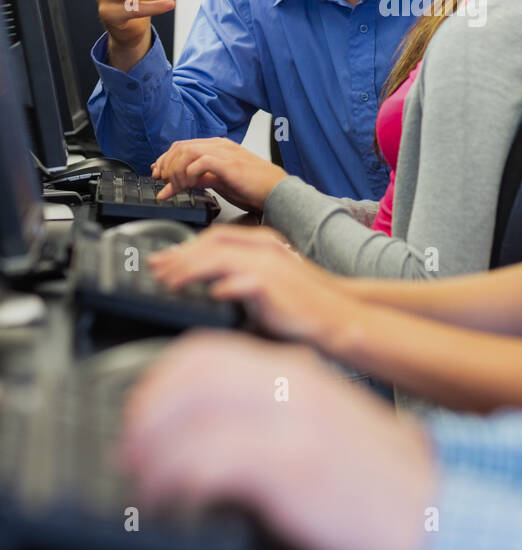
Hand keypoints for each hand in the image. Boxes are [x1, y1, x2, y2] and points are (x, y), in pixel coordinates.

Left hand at [119, 330, 435, 549]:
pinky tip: (175, 498)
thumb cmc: (385, 475)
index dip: (162, 380)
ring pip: (192, 414)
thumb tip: (219, 426)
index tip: (145, 412)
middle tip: (133, 446)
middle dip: (147, 411)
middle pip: (191, 375)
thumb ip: (278, 407)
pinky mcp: (293, 466)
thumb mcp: (327, 419)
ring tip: (146, 479)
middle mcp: (291, 386)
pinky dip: (178, 479)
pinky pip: (212, 462)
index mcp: (298, 372)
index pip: (208, 353)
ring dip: (153, 448)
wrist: (441, 505)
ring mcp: (292, 423)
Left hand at [148, 224, 350, 343]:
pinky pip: (243, 282)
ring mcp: (269, 266)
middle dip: (180, 256)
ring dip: (191, 271)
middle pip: (211, 244)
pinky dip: (225, 287)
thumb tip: (211, 283)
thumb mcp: (268, 281)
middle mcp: (263, 250)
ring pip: (220, 259)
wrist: (336, 313)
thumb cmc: (302, 302)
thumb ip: (241, 276)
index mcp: (261, 244)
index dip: (186, 246)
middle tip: (158, 270)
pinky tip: (211, 294)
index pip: (215, 237)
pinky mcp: (274, 287)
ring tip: (170, 284)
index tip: (165, 259)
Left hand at [151, 137, 285, 209]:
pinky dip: (189, 173)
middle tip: (163, 182)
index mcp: (216, 147)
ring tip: (176, 185)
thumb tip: (177, 185)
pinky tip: (190, 184)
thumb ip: (198, 179)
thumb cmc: (251, 186)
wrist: (275, 190)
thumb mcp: (218, 182)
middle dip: (166, 165)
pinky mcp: (228, 163)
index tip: (158, 174)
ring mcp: (224, 152)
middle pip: (180, 146)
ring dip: (175, 170)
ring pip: (187, 151)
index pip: (182, 146)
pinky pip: (200, 162)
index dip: (165, 159)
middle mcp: (218, 145)